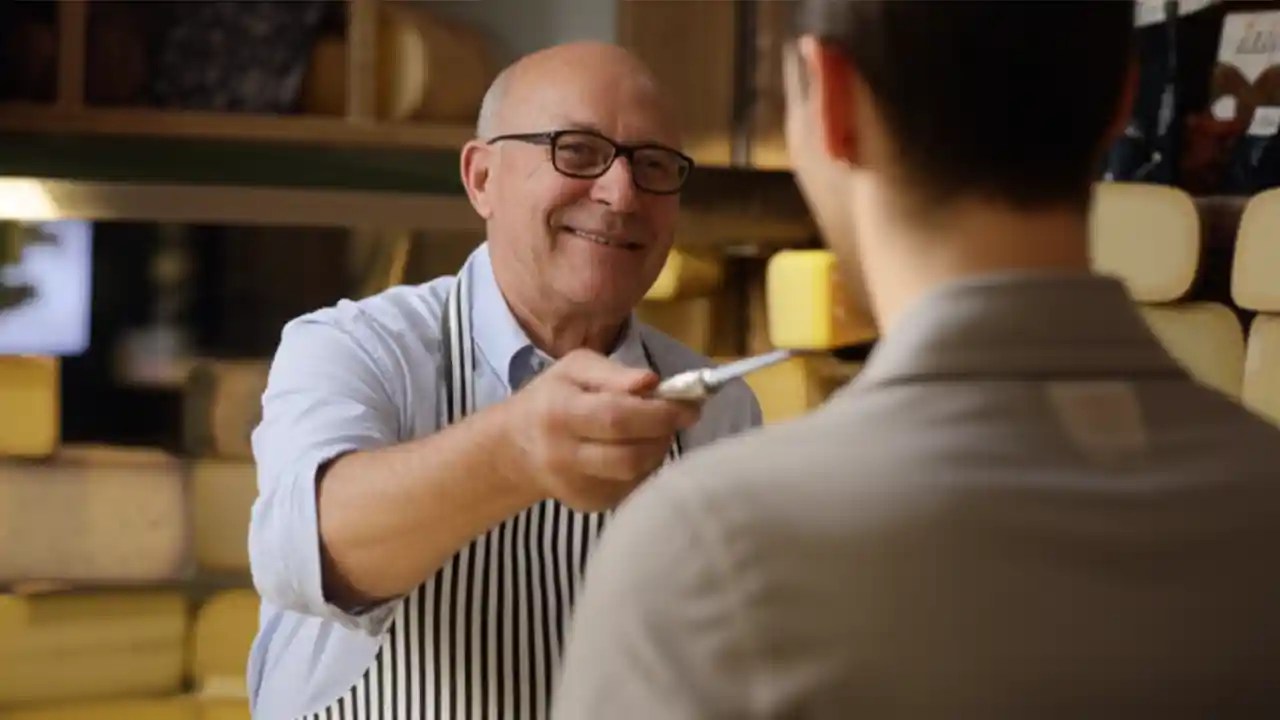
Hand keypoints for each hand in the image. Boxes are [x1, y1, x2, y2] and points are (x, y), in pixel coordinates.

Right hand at [499, 349, 701, 512]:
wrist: (516, 448)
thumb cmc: (550, 399)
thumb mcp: (574, 369)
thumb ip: (614, 373)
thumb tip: (652, 381)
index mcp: (561, 413)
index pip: (617, 417)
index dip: (660, 413)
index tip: (691, 406)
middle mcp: (565, 455)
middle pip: (630, 454)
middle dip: (664, 434)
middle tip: (680, 417)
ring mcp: (577, 486)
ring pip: (635, 475)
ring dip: (657, 450)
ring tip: (656, 431)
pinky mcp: (589, 505)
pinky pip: (631, 487)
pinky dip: (645, 467)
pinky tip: (638, 450)